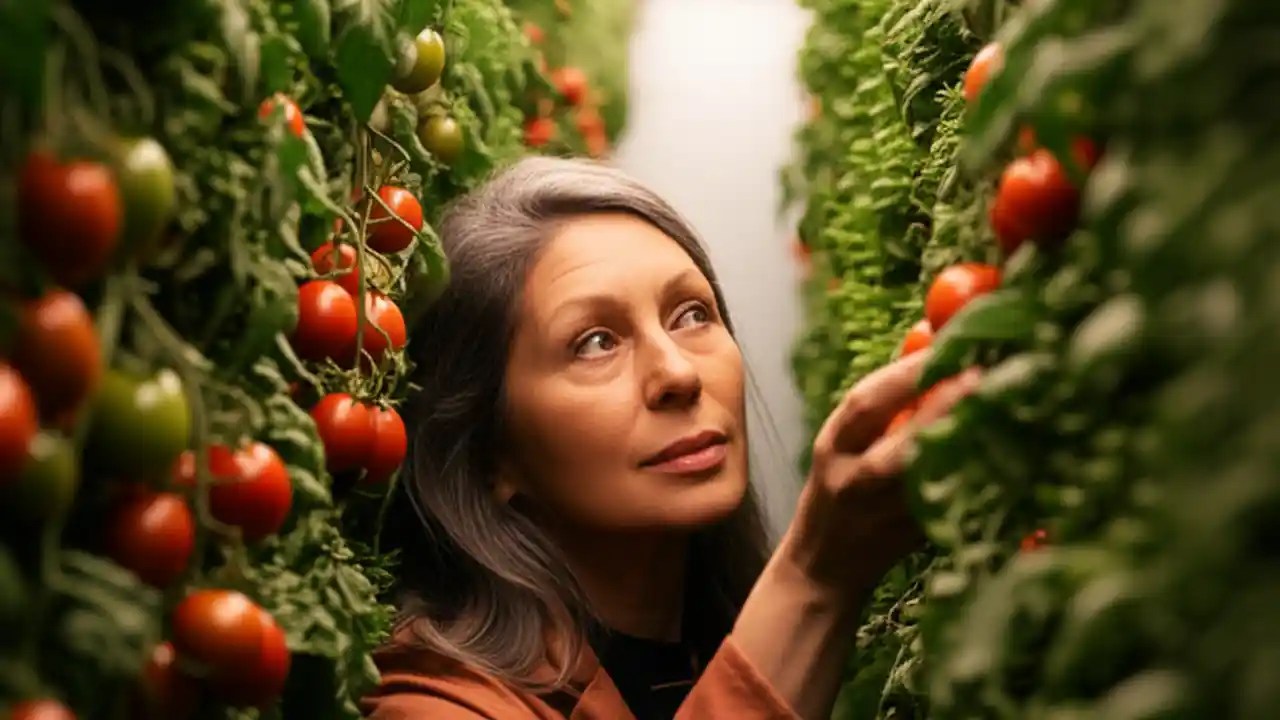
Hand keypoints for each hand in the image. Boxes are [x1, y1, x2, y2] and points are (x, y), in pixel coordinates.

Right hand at [783, 351, 979, 597]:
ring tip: (1002, 412)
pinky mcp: (915, 538)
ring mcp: (885, 515)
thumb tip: (931, 345)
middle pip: (900, 445)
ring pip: (931, 480)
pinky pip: (949, 505)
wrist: (824, 567)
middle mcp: (854, 479)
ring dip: (967, 446)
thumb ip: (884, 407)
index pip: (864, 404)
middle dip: (939, 410)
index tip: (943, 347)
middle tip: (982, 377)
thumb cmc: (838, 492)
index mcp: (832, 446)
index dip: (903, 377)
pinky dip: (975, 481)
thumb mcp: (845, 444)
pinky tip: (1008, 457)